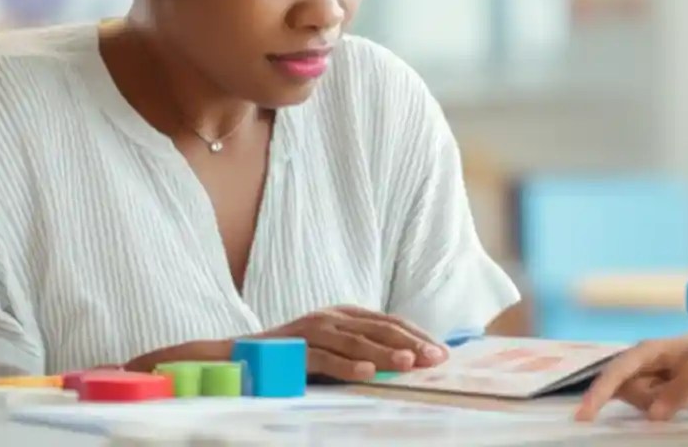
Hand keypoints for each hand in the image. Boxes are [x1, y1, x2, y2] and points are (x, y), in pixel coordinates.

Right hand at [262, 305, 447, 381]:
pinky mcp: (294, 349)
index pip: (390, 322)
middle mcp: (333, 316)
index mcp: (346, 314)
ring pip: (356, 342)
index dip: (417, 335)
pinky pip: (325, 358)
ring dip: (384, 353)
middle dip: (411, 343)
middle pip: (379, 328)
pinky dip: (347, 366)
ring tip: (409, 364)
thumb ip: (367, 351)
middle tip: (435, 359)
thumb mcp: (338, 349)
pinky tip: (367, 374)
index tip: (442, 352)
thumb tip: (412, 363)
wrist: (245, 355)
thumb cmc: (299, 356)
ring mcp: (312, 330)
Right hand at [575, 318, 687, 421]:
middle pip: (627, 391)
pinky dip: (659, 405)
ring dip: (658, 403)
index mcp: (645, 351)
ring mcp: (643, 373)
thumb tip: (652, 415)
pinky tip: (678, 395)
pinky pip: (646, 402)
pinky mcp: (650, 384)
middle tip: (684, 389)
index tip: (583, 416)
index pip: (615, 373)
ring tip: (686, 388)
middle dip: (649, 399)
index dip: (598, 393)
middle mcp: (638, 361)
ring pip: (637, 400)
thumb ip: (677, 394)